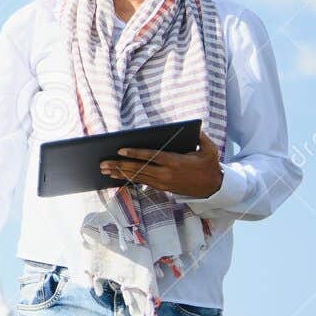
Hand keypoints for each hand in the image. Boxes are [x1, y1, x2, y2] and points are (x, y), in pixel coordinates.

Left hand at [100, 130, 222, 197]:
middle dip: (120, 165)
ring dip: (120, 173)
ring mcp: (163, 182)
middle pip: (139, 169)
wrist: (213, 188)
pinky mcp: (162, 188)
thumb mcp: (210, 149)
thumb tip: (194, 127)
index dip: (135, 154)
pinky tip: (116, 176)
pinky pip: (142, 183)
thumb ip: (201, 137)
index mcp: (175, 162)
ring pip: (138, 177)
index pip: (151, 157)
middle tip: (103, 163)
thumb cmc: (209, 165)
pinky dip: (128, 179)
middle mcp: (167, 174)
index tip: (120, 150)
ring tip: (104, 170)